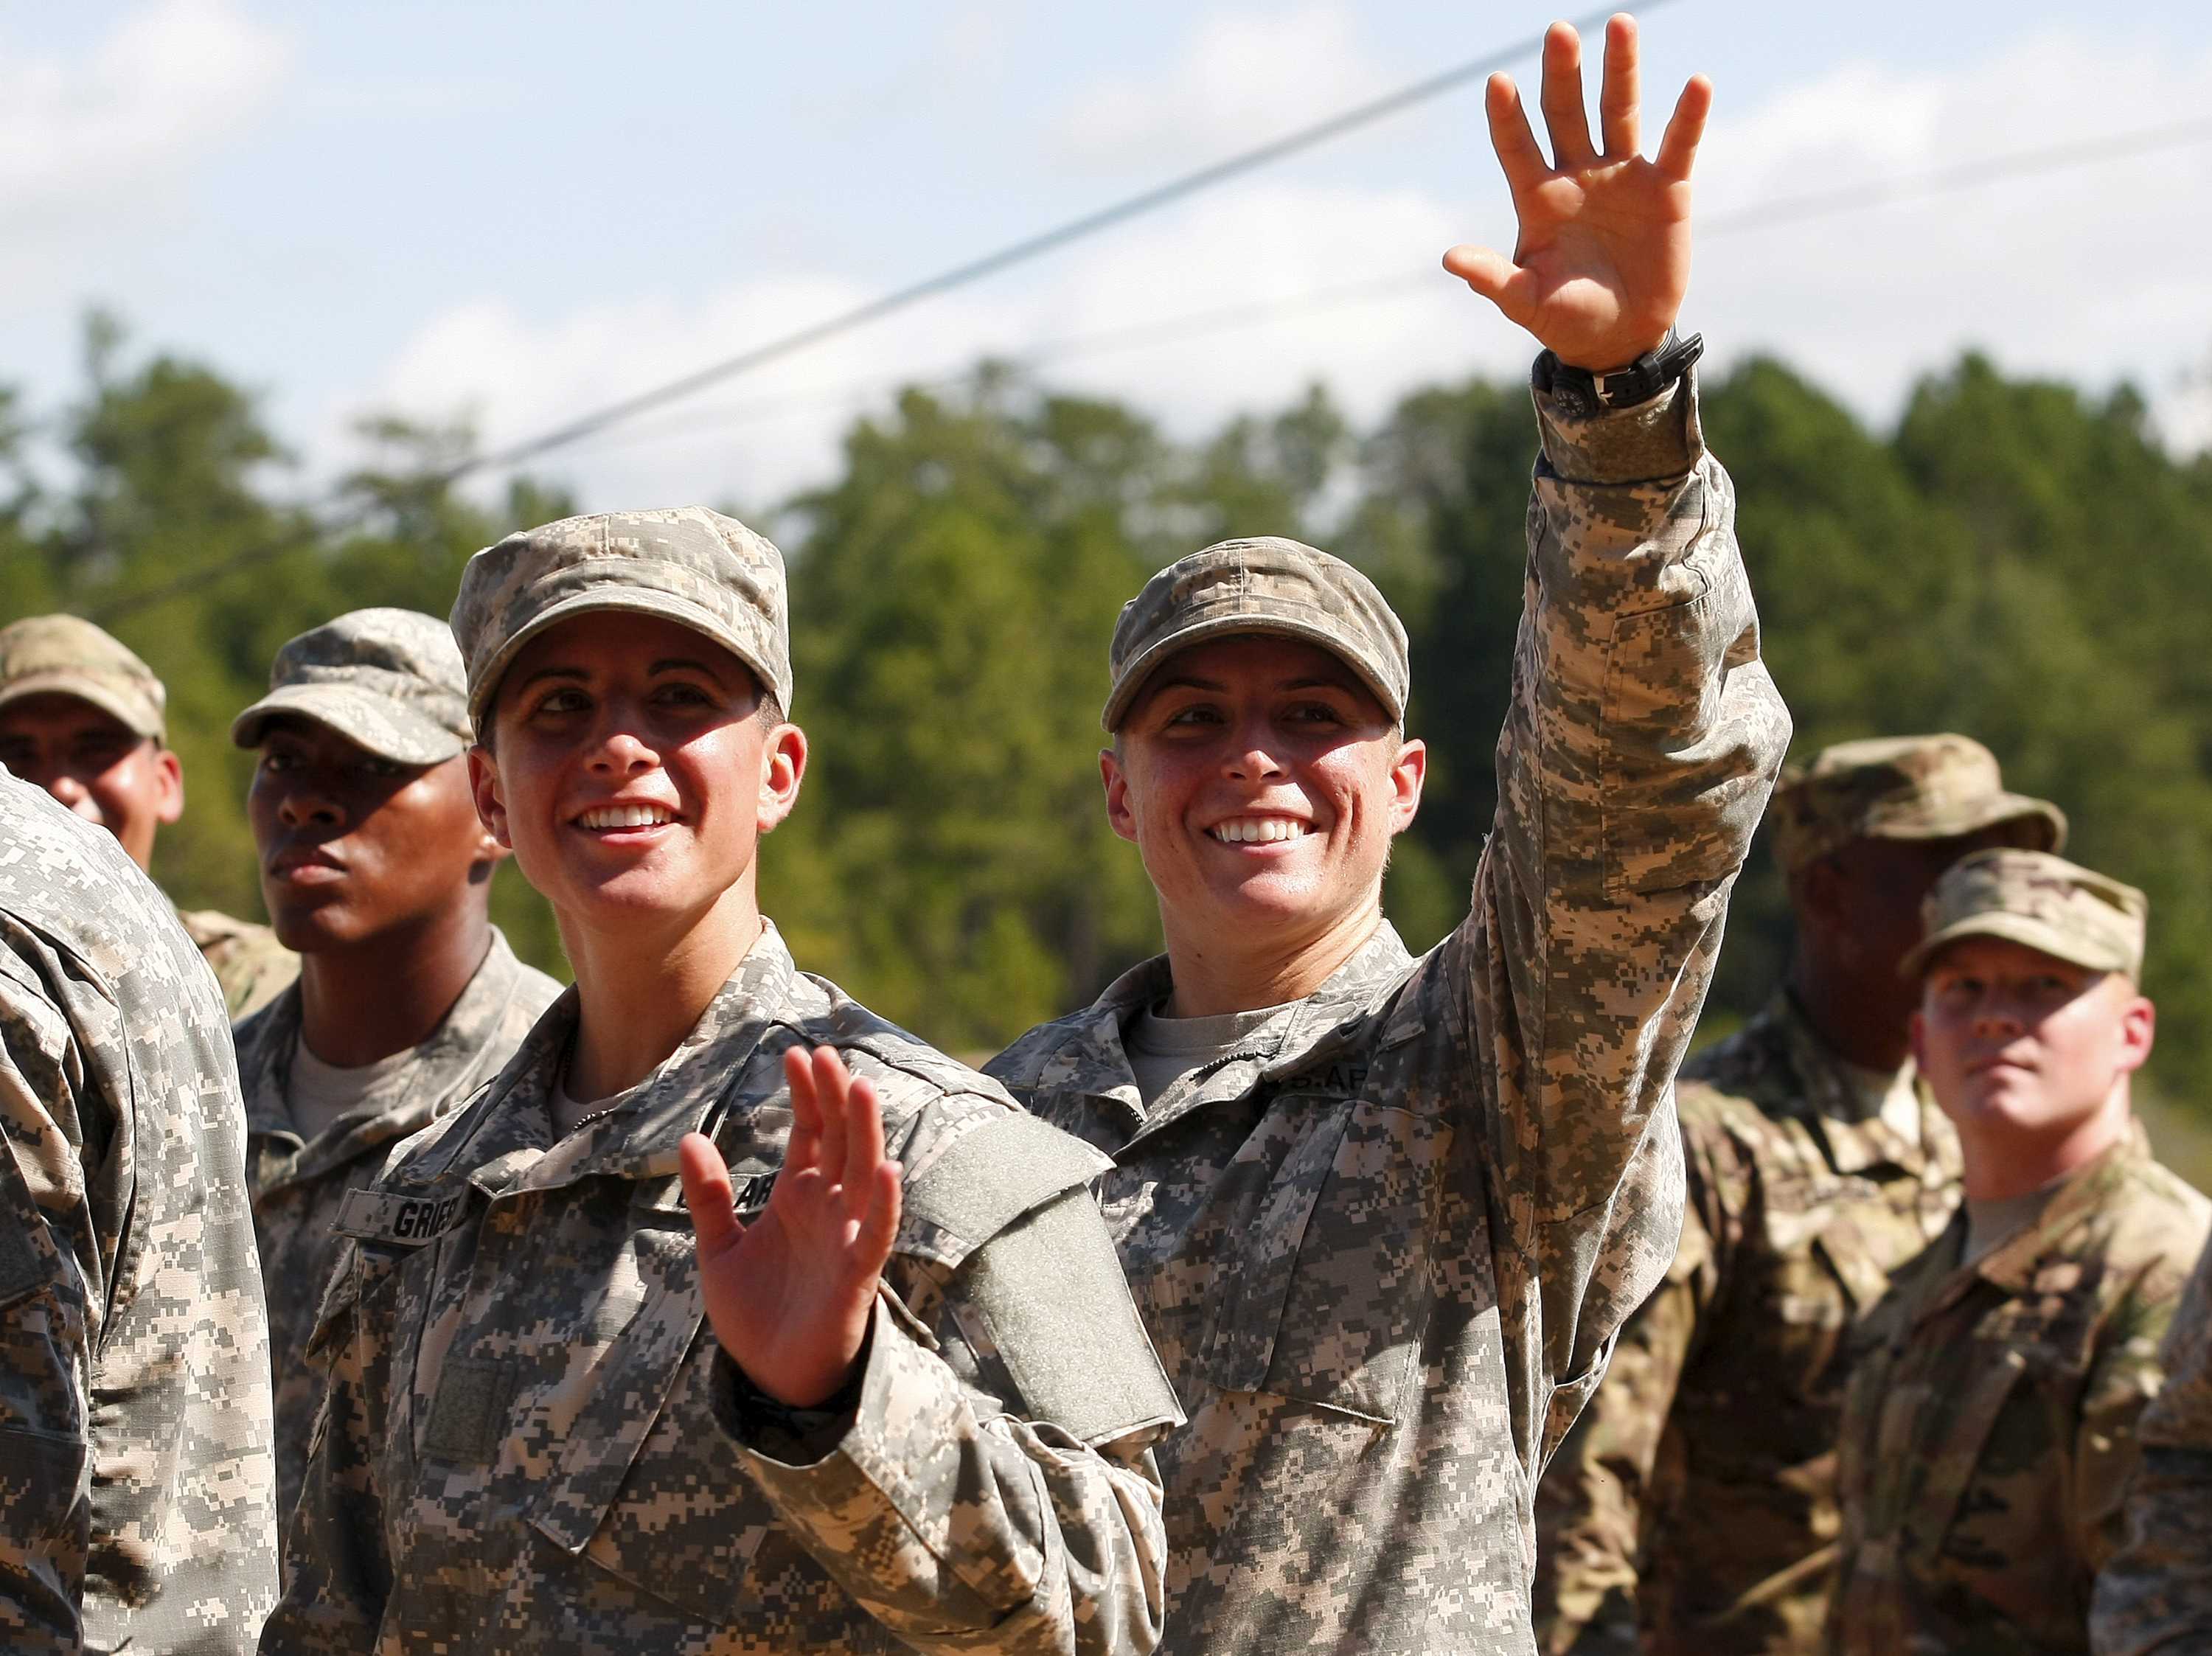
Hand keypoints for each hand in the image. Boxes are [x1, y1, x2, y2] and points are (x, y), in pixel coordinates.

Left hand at [679, 1045, 902, 1407]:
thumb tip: (690, 1137)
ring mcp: (846, 1238)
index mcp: (797, 1197)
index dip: (805, 1094)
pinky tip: (888, 1171)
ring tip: (859, 1088)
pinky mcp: (857, 1275)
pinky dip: (887, 1204)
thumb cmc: (755, 1312)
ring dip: (865, 1133)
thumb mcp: (719, 1249)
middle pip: (839, 1141)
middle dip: (834, 1098)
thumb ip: (709, 1196)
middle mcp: (829, 1209)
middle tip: (825, 1053)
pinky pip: (878, 1234)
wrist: (772, 1376)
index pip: (810, 1133)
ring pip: (864, 1174)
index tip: (796, 1053)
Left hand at [1443, 14, 1709, 370]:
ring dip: (1619, 69)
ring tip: (1619, 24)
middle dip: (1562, 75)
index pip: (1516, 148)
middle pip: (1566, 114)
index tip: (1496, 82)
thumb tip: (1450, 259)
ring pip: (1619, 111)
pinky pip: (1678, 145)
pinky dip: (1688, 117)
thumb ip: (1494, 280)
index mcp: (1538, 199)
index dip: (1507, 118)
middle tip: (1557, 32)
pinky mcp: (1665, 188)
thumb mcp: (1527, 303)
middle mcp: (1577, 175)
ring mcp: (1621, 175)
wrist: (1621, 338)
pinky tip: (1697, 84)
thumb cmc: (1566, 319)